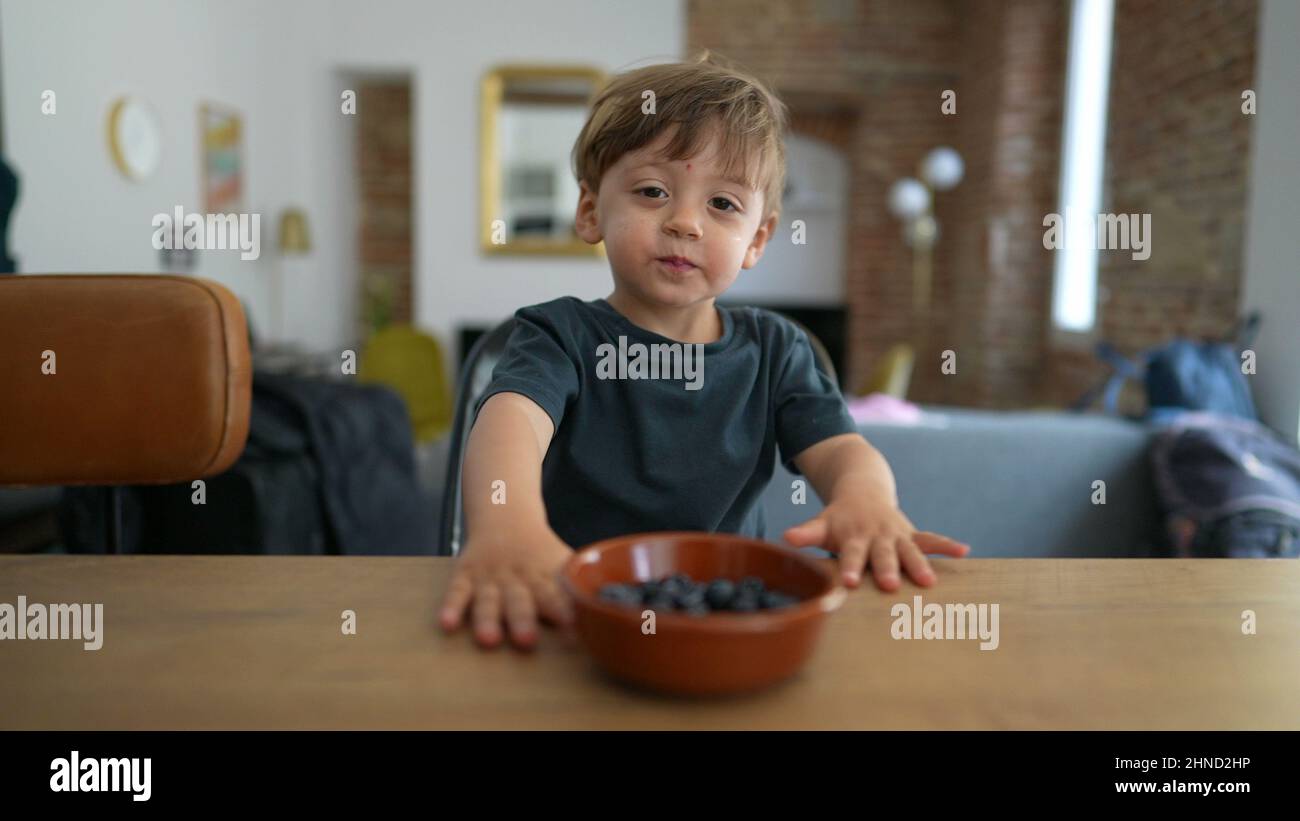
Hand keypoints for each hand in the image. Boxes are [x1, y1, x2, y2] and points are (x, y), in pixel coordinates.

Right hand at [438, 527, 575, 650]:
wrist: (505, 516)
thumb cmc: (540, 554)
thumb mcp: (562, 563)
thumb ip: (577, 591)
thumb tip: (610, 618)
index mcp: (546, 575)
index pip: (557, 594)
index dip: (566, 612)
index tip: (575, 632)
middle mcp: (518, 577)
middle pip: (522, 600)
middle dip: (523, 620)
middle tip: (527, 642)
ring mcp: (490, 576)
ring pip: (489, 599)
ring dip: (488, 619)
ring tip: (489, 640)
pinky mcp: (466, 575)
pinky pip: (456, 591)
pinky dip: (451, 607)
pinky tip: (447, 624)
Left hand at [784, 500, 969, 590]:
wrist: (862, 488)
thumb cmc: (839, 518)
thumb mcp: (822, 523)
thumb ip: (807, 532)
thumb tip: (786, 537)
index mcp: (853, 537)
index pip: (850, 555)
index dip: (849, 567)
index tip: (848, 582)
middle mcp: (876, 536)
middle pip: (881, 555)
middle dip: (886, 569)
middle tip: (889, 586)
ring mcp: (896, 535)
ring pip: (909, 550)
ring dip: (919, 564)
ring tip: (929, 581)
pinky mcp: (912, 534)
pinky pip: (930, 539)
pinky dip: (947, 544)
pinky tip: (964, 551)